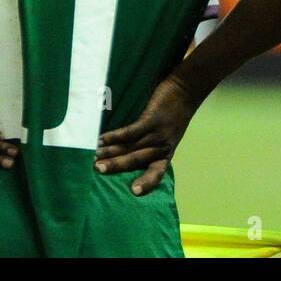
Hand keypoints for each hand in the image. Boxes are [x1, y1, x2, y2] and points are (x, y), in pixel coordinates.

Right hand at [94, 76, 201, 195]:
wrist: (186, 89)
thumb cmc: (174, 112)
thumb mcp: (168, 134)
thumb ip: (152, 145)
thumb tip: (126, 154)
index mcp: (166, 153)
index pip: (157, 172)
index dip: (146, 183)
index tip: (133, 192)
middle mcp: (162, 146)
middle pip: (135, 160)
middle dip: (115, 166)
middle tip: (97, 170)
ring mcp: (157, 133)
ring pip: (130, 147)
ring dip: (110, 152)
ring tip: (94, 156)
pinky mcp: (152, 119)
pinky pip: (131, 132)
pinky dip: (115, 136)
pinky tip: (102, 139)